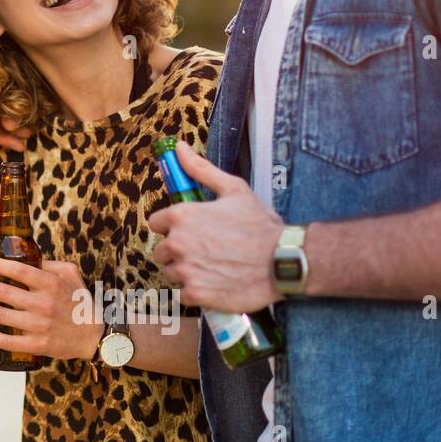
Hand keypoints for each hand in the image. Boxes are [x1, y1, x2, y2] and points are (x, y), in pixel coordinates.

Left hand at [0, 258, 100, 360]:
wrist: (93, 336)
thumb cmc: (80, 302)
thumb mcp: (70, 275)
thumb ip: (49, 264)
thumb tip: (26, 258)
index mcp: (51, 284)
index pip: (17, 270)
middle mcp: (44, 304)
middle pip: (3, 292)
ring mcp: (39, 326)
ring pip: (0, 315)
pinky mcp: (37, 345)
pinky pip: (6, 341)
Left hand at [146, 141, 282, 312]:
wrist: (283, 261)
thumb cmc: (260, 225)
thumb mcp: (233, 189)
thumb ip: (200, 169)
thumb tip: (179, 148)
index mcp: (181, 216)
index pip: (156, 223)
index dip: (172, 226)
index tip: (189, 231)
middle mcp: (178, 243)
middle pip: (162, 250)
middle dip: (178, 251)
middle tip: (205, 251)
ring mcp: (185, 270)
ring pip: (171, 273)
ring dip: (186, 272)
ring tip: (213, 268)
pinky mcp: (196, 293)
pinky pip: (183, 294)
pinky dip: (197, 292)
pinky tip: (215, 284)